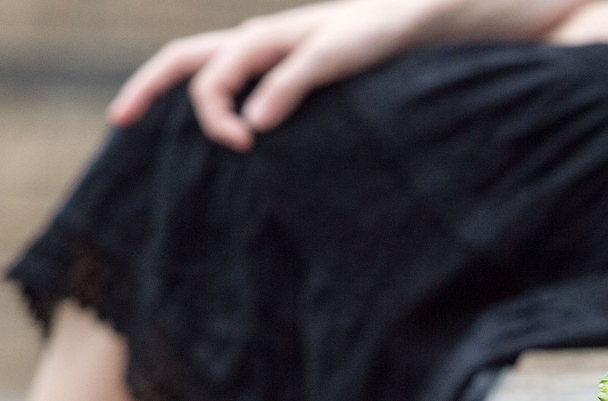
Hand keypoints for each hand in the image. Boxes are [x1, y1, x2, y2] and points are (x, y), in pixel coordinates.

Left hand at [109, 0, 582, 150]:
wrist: (489, 11)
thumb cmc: (427, 69)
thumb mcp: (362, 106)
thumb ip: (321, 130)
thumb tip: (289, 177)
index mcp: (286, 50)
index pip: (203, 58)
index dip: (157, 85)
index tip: (119, 123)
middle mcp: (293, 35)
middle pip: (202, 51)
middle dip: (157, 85)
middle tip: (122, 123)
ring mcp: (325, 33)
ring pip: (243, 50)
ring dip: (221, 99)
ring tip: (233, 142)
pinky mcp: (361, 39)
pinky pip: (307, 63)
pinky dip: (277, 93)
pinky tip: (260, 129)